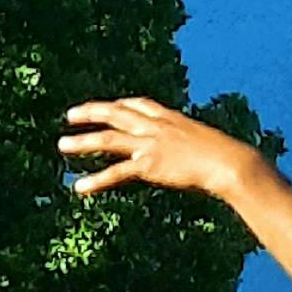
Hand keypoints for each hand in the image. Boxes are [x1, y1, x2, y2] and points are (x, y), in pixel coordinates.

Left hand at [58, 92, 259, 205]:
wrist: (229, 162)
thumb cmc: (227, 157)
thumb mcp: (206, 142)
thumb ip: (193, 144)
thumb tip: (200, 152)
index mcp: (171, 118)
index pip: (139, 104)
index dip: (121, 104)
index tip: (109, 105)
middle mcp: (156, 127)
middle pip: (116, 114)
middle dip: (91, 112)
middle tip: (70, 115)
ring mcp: (150, 144)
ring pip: (108, 139)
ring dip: (83, 141)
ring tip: (62, 145)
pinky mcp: (149, 165)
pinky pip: (116, 172)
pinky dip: (96, 180)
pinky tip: (79, 187)